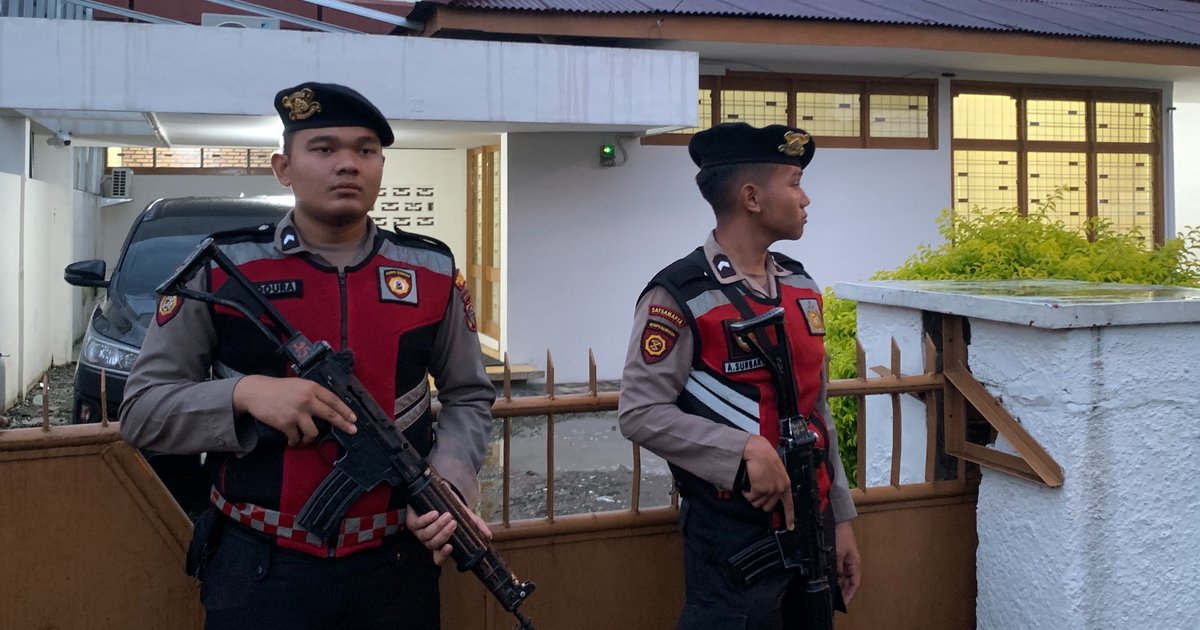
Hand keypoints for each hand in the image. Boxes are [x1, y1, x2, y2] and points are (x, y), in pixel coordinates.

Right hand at [232, 375, 356, 445]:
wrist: (255, 392)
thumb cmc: (278, 389)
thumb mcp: (299, 385)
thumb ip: (313, 394)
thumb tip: (329, 407)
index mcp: (311, 388)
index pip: (333, 400)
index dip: (345, 410)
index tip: (353, 418)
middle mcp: (307, 399)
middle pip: (330, 415)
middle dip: (343, 424)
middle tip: (352, 430)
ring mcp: (296, 412)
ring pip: (313, 432)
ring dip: (310, 439)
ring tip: (304, 439)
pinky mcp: (286, 423)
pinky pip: (296, 438)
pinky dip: (295, 442)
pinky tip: (293, 441)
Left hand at [406, 490, 492, 565]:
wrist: (437, 490)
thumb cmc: (450, 506)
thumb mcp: (464, 515)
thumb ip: (476, 525)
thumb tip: (489, 535)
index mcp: (440, 543)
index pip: (439, 558)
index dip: (443, 556)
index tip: (450, 547)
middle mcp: (429, 540)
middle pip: (433, 545)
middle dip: (444, 535)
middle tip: (453, 523)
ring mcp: (419, 532)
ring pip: (426, 536)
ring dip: (437, 526)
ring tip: (447, 515)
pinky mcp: (412, 522)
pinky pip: (418, 524)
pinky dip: (427, 519)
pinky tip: (434, 513)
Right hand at [740, 435, 794, 528]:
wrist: (758, 451)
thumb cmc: (764, 457)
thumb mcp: (775, 471)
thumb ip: (775, 483)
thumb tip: (768, 495)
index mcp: (785, 484)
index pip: (789, 505)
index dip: (789, 517)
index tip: (790, 527)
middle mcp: (780, 489)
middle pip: (768, 507)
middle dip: (760, 502)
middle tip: (755, 492)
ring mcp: (770, 490)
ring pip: (758, 504)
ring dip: (752, 497)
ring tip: (750, 485)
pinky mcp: (760, 489)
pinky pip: (751, 498)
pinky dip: (746, 493)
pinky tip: (747, 485)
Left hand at [835, 520, 860, 603]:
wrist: (839, 520)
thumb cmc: (841, 535)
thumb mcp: (837, 553)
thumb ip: (837, 567)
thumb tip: (836, 579)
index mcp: (855, 564)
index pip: (855, 584)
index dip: (850, 594)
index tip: (844, 604)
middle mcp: (851, 563)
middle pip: (849, 582)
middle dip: (843, 592)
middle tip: (835, 601)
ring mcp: (845, 559)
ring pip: (843, 576)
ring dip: (838, 584)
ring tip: (830, 593)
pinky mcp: (839, 555)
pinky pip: (838, 569)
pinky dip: (834, 575)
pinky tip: (828, 579)